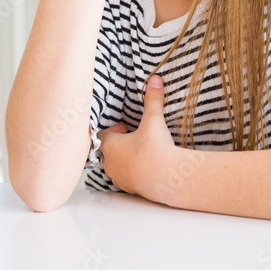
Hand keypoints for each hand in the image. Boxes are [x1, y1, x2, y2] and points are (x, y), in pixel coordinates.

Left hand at [96, 74, 176, 199]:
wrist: (168, 177)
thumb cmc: (155, 149)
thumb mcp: (153, 120)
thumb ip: (153, 100)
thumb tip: (155, 79)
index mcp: (110, 146)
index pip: (102, 136)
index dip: (114, 131)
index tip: (126, 127)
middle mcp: (110, 164)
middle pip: (108, 152)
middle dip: (119, 145)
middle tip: (133, 139)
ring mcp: (120, 178)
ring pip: (117, 167)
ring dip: (125, 160)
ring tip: (142, 153)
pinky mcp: (131, 189)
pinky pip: (128, 179)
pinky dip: (134, 173)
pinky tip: (148, 168)